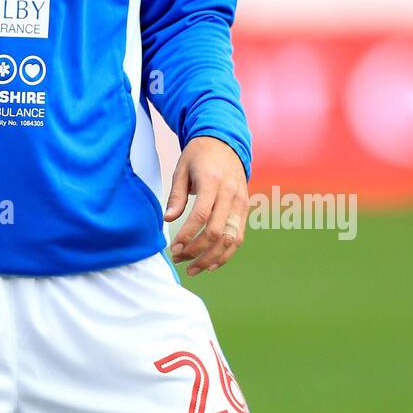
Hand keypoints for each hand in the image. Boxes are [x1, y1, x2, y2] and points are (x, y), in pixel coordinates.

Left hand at [164, 136, 248, 276]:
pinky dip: (226, 254)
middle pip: (216, 231)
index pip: (202, 215)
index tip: (173, 247)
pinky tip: (210, 264)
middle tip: (177, 258)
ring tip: (192, 269)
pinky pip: (238, 237)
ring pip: (230, 239)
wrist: (225, 143)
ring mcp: (241, 202)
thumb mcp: (182, 169)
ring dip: (211, 258)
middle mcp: (230, 193)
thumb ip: (176, 195)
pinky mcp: (245, 209)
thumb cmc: (198, 156)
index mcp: (213, 181)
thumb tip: (168, 219)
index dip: (188, 235)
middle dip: (196, 250)